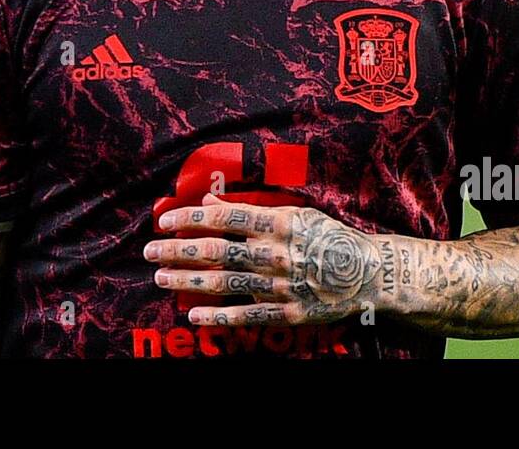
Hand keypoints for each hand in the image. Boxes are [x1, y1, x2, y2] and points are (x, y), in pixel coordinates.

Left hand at [144, 193, 383, 325]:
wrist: (369, 273)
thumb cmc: (328, 236)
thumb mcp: (295, 213)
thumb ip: (251, 209)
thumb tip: (209, 202)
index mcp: (279, 223)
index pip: (225, 217)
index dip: (190, 218)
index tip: (164, 220)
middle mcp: (277, 253)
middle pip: (217, 251)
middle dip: (178, 250)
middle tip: (149, 251)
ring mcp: (282, 286)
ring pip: (225, 282)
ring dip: (188, 280)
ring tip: (160, 277)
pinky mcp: (289, 313)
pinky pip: (247, 315)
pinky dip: (218, 316)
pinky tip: (192, 313)